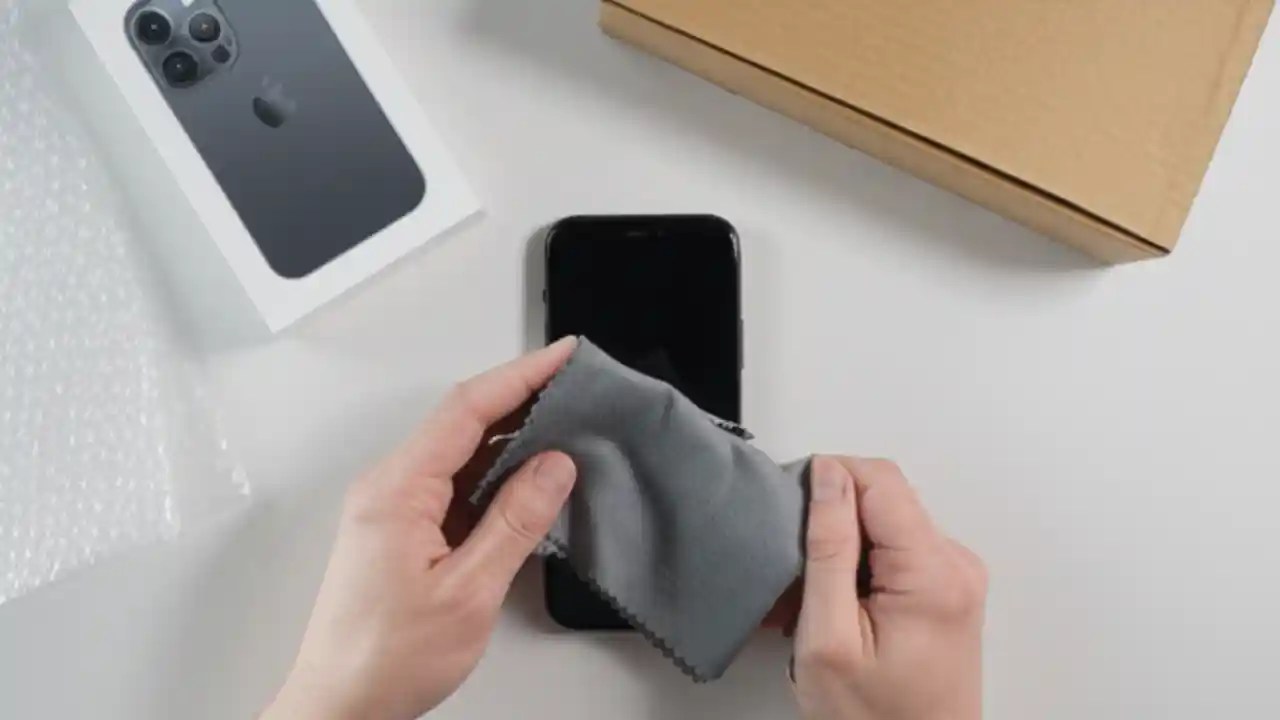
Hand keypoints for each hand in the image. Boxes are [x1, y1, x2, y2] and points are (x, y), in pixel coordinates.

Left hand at [262, 339, 578, 719]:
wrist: (340, 705)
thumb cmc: (386, 657)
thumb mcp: (468, 592)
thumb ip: (514, 523)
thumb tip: (554, 467)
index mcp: (399, 490)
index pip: (467, 409)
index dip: (520, 375)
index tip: (564, 356)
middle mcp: (390, 487)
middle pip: (463, 421)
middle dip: (522, 398)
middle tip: (577, 387)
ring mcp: (394, 507)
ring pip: (460, 452)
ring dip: (511, 437)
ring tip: (565, 427)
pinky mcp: (402, 528)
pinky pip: (454, 482)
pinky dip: (495, 473)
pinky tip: (527, 479)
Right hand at [792, 457, 986, 719]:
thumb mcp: (828, 637)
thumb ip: (829, 548)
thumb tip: (828, 475)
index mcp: (934, 572)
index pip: (880, 479)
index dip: (829, 478)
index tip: (792, 510)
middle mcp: (956, 565)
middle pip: (885, 497)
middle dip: (832, 518)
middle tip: (796, 566)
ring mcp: (956, 577)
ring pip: (887, 522)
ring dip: (843, 545)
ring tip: (814, 595)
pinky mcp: (947, 590)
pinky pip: (897, 549)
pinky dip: (860, 565)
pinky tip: (838, 603)